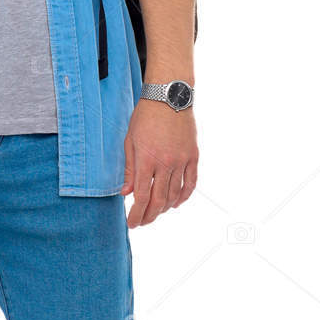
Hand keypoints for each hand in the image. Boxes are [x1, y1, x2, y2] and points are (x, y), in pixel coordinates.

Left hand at [120, 99, 197, 227]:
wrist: (169, 97)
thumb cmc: (145, 116)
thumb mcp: (130, 140)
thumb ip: (129, 168)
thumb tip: (126, 193)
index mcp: (147, 159)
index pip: (142, 196)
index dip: (137, 214)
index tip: (132, 223)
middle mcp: (165, 163)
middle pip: (159, 200)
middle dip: (149, 215)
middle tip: (143, 222)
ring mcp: (181, 160)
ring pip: (175, 194)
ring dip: (165, 208)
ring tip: (156, 213)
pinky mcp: (193, 156)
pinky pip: (191, 183)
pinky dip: (184, 196)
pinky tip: (176, 203)